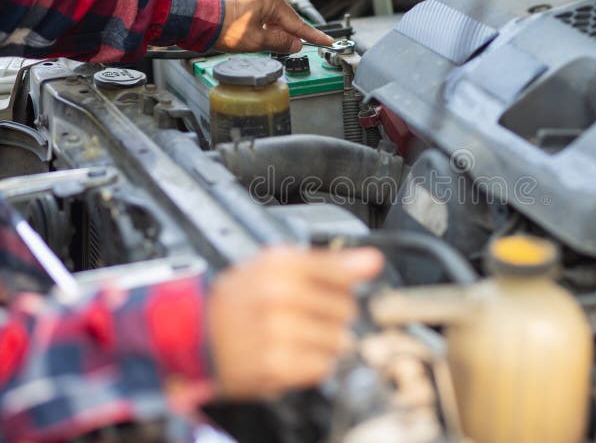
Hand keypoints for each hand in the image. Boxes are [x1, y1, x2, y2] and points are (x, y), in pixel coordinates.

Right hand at [207, 246, 382, 399]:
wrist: (191, 336)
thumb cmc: (235, 300)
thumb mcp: (275, 266)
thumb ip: (330, 263)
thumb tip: (373, 260)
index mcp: (282, 264)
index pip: (342, 273)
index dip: (342, 284)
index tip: (334, 289)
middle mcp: (280, 295)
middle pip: (345, 308)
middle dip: (331, 314)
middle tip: (304, 316)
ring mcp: (279, 332)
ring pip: (338, 340)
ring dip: (322, 343)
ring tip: (295, 337)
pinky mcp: (277, 366)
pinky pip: (322, 367)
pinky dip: (311, 364)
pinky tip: (291, 354)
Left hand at [215, 0, 332, 53]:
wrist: (194, 15)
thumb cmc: (222, 25)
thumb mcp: (257, 40)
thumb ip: (280, 42)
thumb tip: (294, 44)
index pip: (297, 23)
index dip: (312, 36)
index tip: (326, 41)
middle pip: (283, 19)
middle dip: (286, 35)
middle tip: (290, 50)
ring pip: (269, 17)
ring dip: (270, 32)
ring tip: (261, 45)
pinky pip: (257, 13)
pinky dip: (259, 26)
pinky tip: (253, 36)